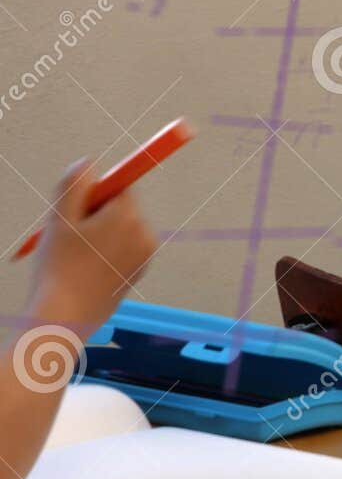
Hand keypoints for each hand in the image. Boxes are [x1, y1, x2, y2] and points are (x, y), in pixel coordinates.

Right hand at [23, 160, 157, 335]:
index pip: (119, 185)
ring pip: (121, 227)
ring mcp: (146, 254)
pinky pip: (124, 247)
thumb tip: (89, 161)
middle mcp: (145, 233)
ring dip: (100, 232)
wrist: (66, 316)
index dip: (93, 194)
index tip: (77, 209)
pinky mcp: (140, 270)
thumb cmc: (58, 266)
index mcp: (129, 216)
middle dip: (96, 212)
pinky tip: (86, 268)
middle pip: (122, 206)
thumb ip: (75, 185)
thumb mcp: (59, 218)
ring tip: (76, 254)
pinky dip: (107, 250)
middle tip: (71, 234)